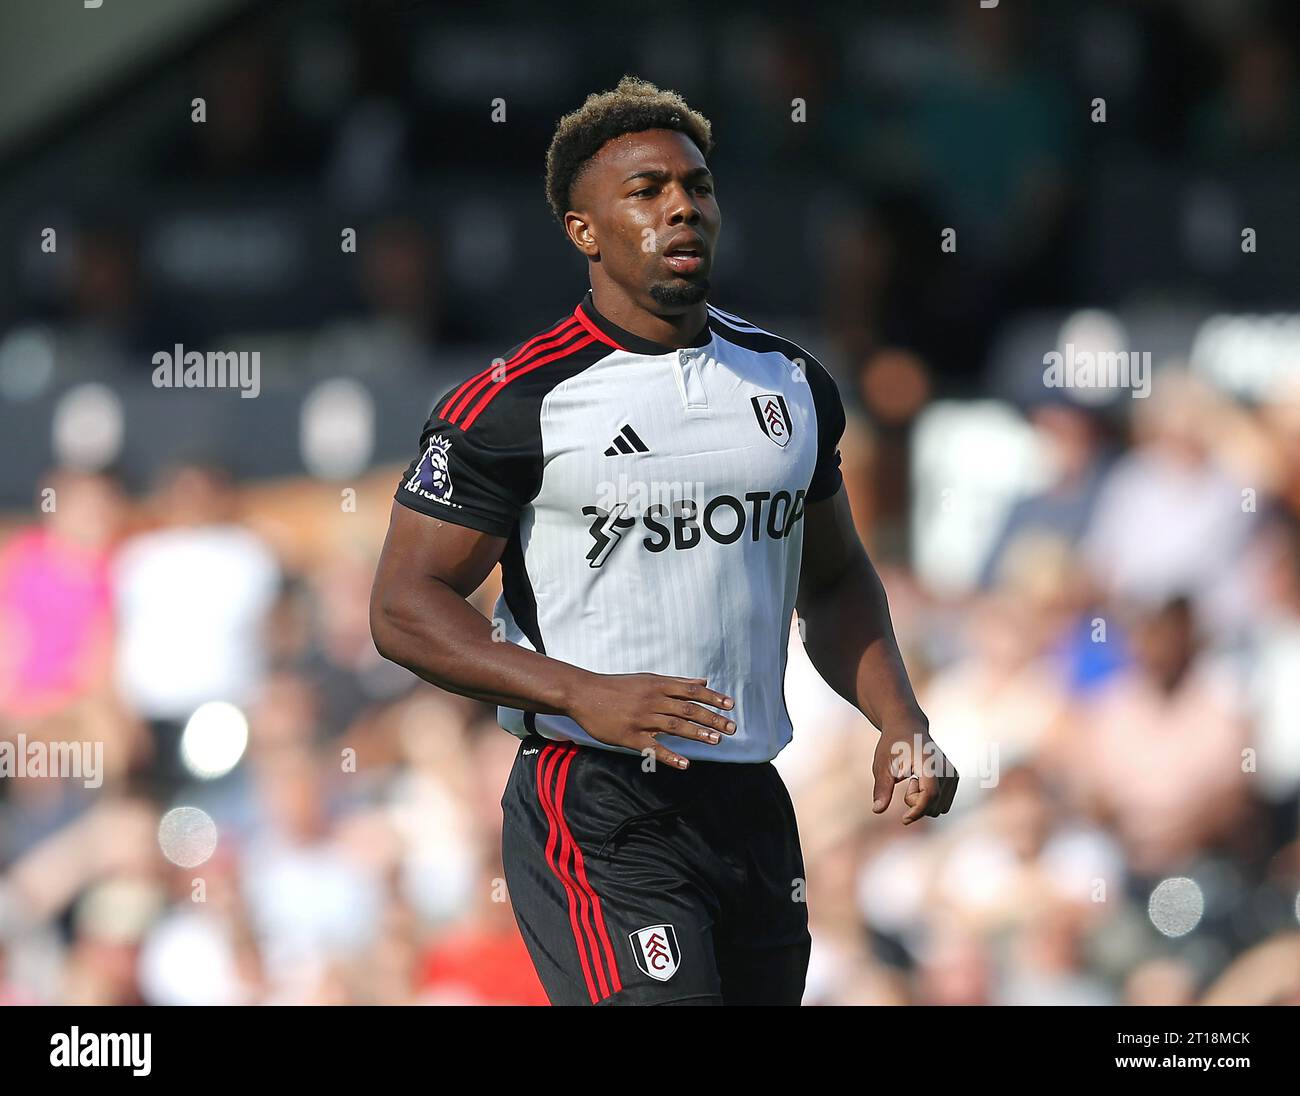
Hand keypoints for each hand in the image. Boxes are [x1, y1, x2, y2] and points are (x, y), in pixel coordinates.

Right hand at [564, 672, 734, 768]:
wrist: (583, 693)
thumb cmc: (617, 686)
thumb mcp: (647, 679)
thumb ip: (676, 682)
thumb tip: (703, 681)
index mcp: (658, 686)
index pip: (692, 691)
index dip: (712, 698)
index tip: (731, 705)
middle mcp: (653, 700)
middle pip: (688, 709)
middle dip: (712, 718)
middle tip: (732, 728)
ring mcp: (641, 719)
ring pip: (675, 726)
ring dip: (697, 733)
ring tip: (716, 740)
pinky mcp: (629, 736)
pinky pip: (653, 747)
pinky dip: (670, 756)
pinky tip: (685, 763)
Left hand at [870, 711, 957, 824]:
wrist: (908, 728)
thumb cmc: (892, 746)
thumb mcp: (881, 765)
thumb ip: (881, 788)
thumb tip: (877, 810)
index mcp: (928, 762)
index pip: (929, 794)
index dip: (917, 810)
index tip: (904, 819)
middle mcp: (945, 767)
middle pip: (932, 804)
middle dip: (914, 802)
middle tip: (906, 781)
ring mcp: (952, 773)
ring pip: (938, 808)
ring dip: (922, 802)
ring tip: (913, 780)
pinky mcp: (954, 778)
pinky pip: (942, 804)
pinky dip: (929, 801)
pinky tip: (921, 783)